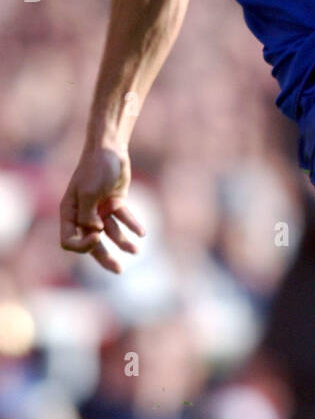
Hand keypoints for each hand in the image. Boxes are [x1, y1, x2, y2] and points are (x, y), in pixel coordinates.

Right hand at [59, 147, 144, 273]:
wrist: (110, 149)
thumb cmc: (95, 168)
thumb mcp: (90, 192)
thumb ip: (90, 215)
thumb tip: (96, 233)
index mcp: (69, 213)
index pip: (69, 240)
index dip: (82, 244)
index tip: (96, 235)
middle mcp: (83, 214)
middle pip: (92, 243)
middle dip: (105, 257)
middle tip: (119, 270)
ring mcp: (99, 210)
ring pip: (110, 234)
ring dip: (123, 242)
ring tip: (136, 250)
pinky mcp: (115, 203)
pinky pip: (123, 219)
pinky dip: (132, 225)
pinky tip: (142, 233)